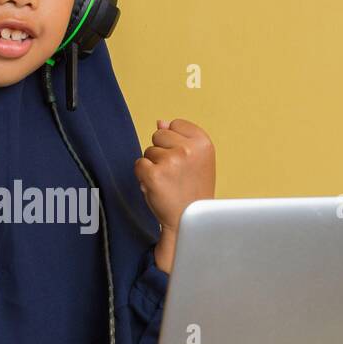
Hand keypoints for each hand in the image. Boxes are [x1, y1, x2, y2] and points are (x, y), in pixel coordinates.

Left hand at [133, 118, 215, 271]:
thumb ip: (181, 139)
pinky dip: (143, 176)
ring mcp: (171, 161)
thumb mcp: (197, 160)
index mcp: (203, 143)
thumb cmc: (193, 191)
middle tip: (175, 173)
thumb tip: (160, 122)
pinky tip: (157, 187)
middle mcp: (189, 150)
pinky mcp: (154, 174)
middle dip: (162, 152)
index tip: (184, 161)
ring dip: (153, 166)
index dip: (175, 143)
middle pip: (159, 135)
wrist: (188, 222)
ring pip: (148, 151)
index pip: (175, 124)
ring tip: (168, 182)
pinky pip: (138, 164)